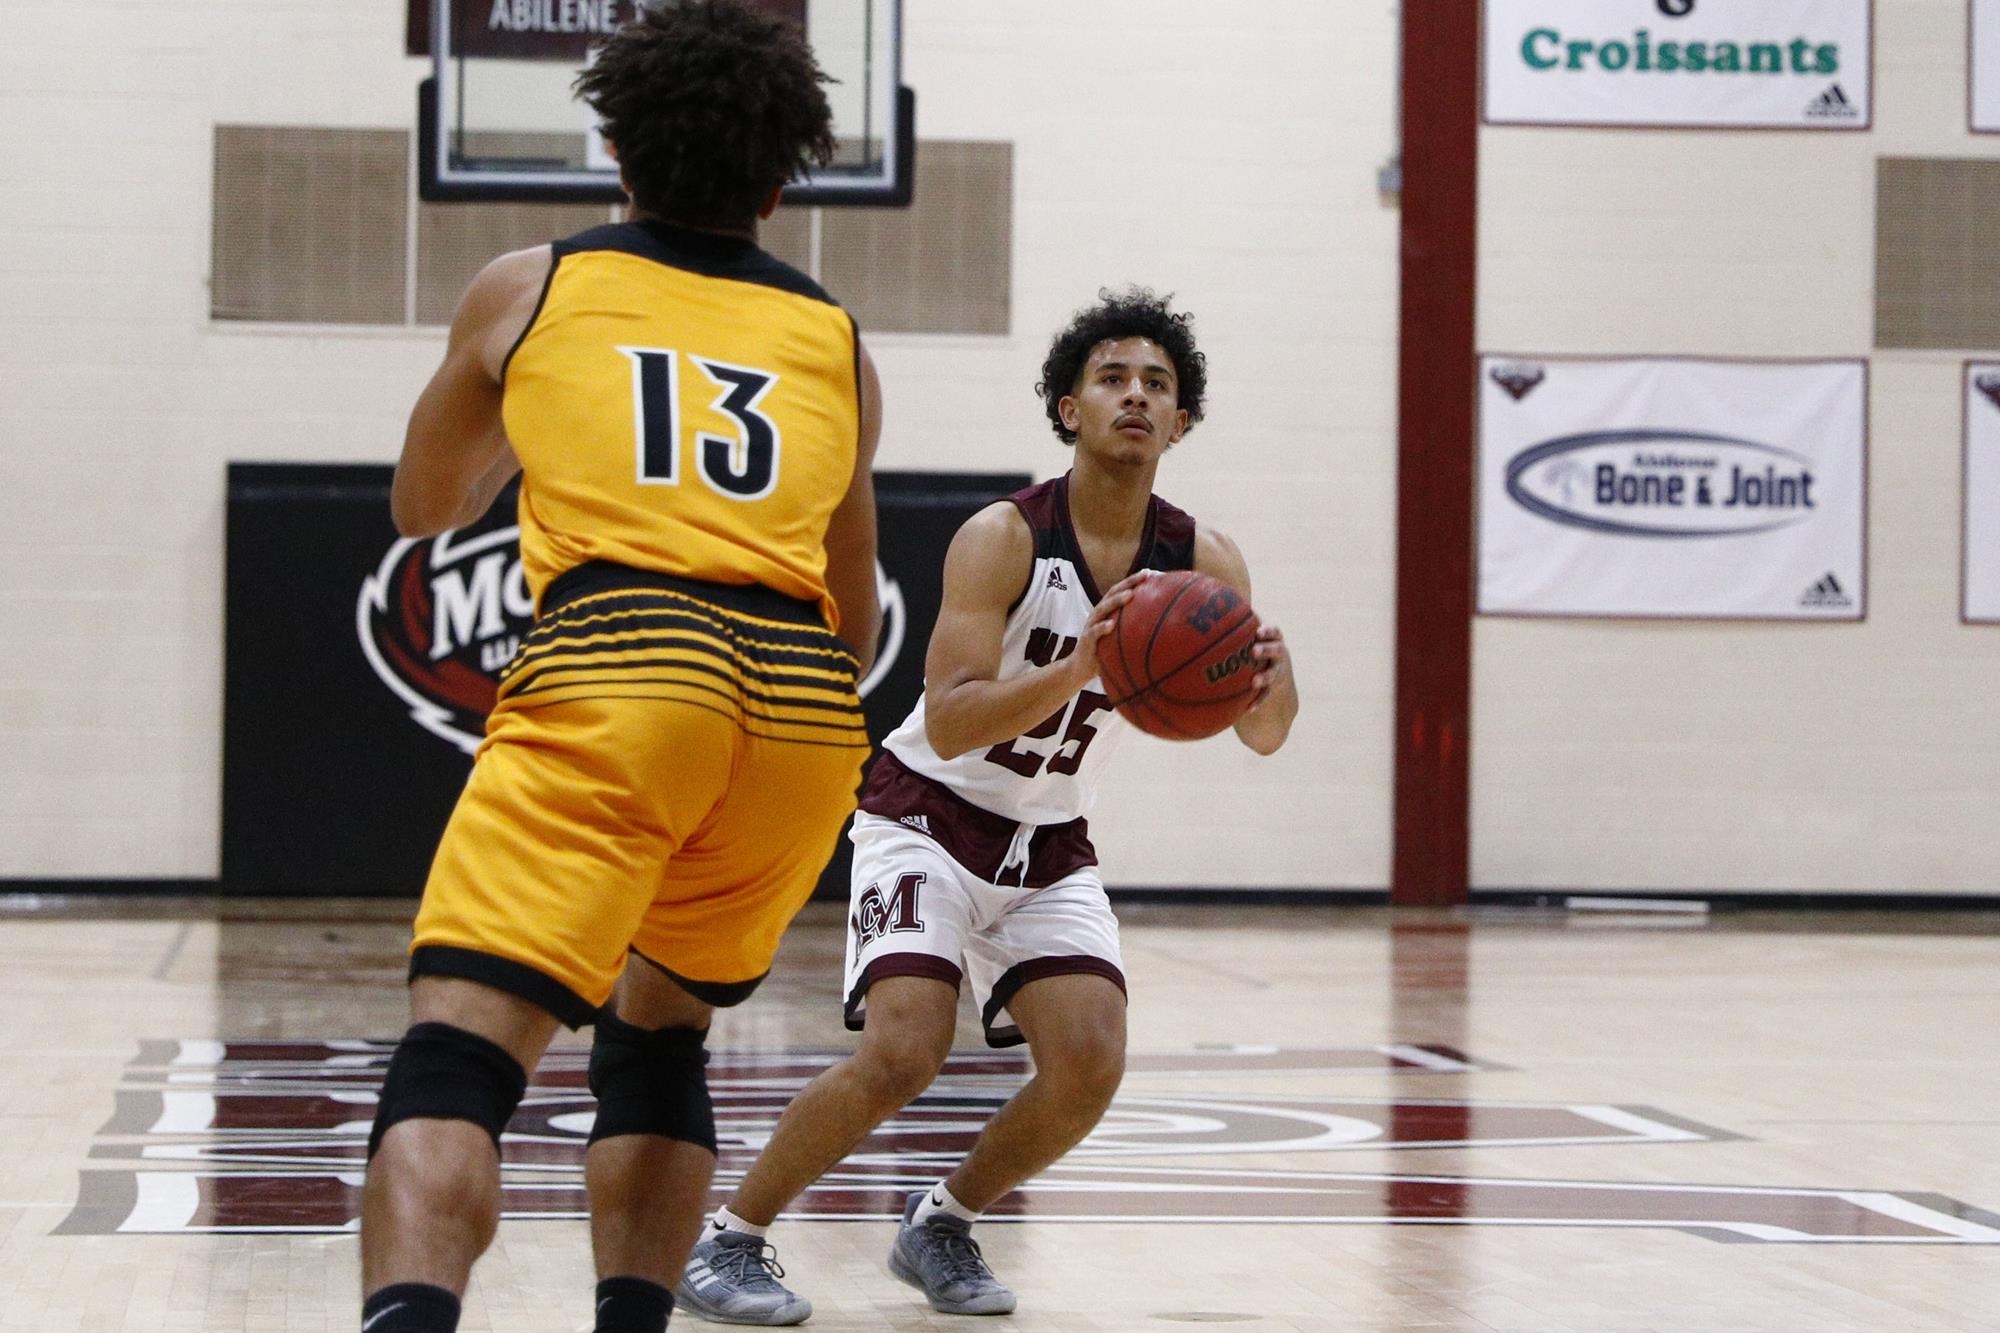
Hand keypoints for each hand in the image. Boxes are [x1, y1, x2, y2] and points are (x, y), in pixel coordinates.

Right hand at [1066, 569, 1151, 689]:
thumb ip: (1134, 631)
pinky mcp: (1086, 640)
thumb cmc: (1105, 652)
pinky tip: (1111, 625)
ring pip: (1103, 608)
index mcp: (1108, 611)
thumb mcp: (1120, 639)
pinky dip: (1102, 627)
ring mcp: (1091, 625)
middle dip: (1129, 582)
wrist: (1080, 668)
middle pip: (1113, 593)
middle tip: (1145, 575)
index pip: (1121, 590)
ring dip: (1116, 600)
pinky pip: (1094, 632)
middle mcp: (1099, 614)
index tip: (1152, 573)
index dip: (1135, 580)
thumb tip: (1162, 630)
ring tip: (1130, 595)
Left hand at [1242, 623, 1291, 713]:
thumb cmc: (1256, 645)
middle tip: (1254, 650)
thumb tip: (1213, 604)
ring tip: (1255, 681)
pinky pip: (1265, 696)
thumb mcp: (1252, 633)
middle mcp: (1278, 654)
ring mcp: (1277, 671)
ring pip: (1273, 674)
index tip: (1258, 631)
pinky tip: (1247, 709)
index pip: (1274, 632)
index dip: (1268, 631)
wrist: (1278, 669)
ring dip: (1265, 677)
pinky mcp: (1272, 688)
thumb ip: (1239, 623)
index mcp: (1273, 639)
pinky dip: (1257, 701)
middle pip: (1277, 651)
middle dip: (1266, 650)